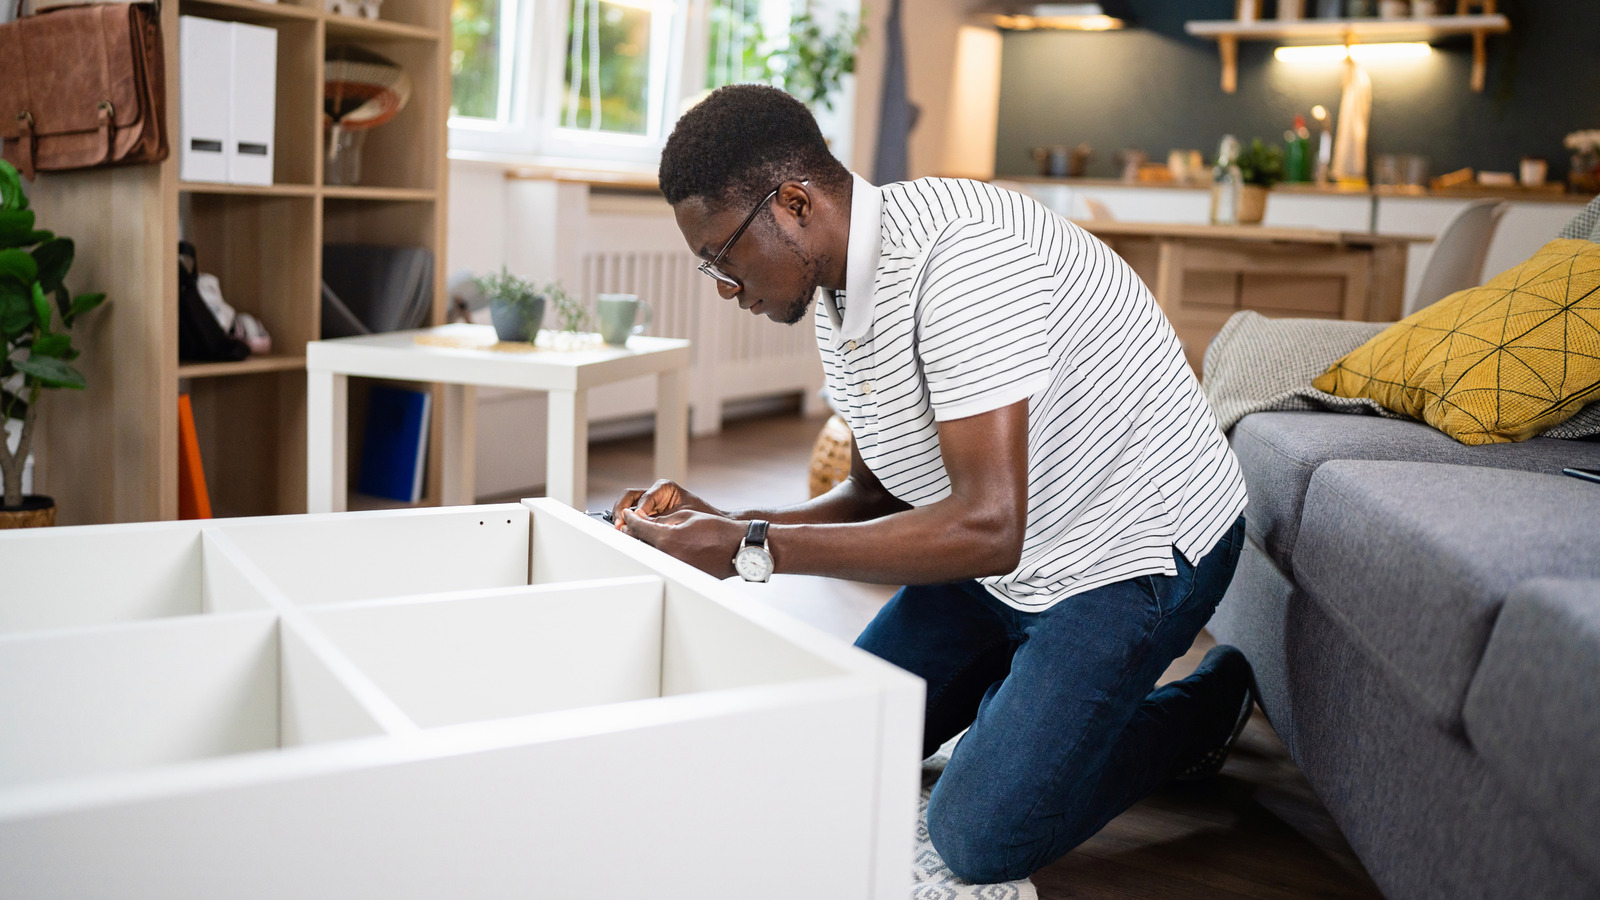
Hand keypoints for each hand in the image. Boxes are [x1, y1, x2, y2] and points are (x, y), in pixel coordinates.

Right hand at [610, 480, 720, 530]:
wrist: (711, 523)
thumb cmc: (702, 516)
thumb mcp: (682, 517)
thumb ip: (661, 520)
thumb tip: (642, 525)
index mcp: (665, 488)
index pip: (644, 498)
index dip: (640, 511)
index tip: (638, 522)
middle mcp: (655, 494)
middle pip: (629, 496)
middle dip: (622, 509)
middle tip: (619, 524)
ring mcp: (649, 505)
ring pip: (627, 504)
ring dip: (621, 516)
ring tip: (620, 529)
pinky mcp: (648, 516)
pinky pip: (633, 517)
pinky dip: (628, 523)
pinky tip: (626, 533)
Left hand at [618, 507, 745, 578]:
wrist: (737, 548)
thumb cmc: (717, 531)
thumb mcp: (686, 517)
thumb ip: (660, 520)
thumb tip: (643, 520)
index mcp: (667, 539)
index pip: (638, 527)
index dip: (631, 518)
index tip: (629, 514)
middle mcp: (667, 556)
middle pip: (638, 544)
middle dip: (633, 532)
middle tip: (631, 525)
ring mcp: (673, 568)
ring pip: (649, 554)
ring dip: (644, 544)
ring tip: (646, 535)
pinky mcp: (680, 574)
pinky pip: (662, 563)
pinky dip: (657, 553)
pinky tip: (661, 547)